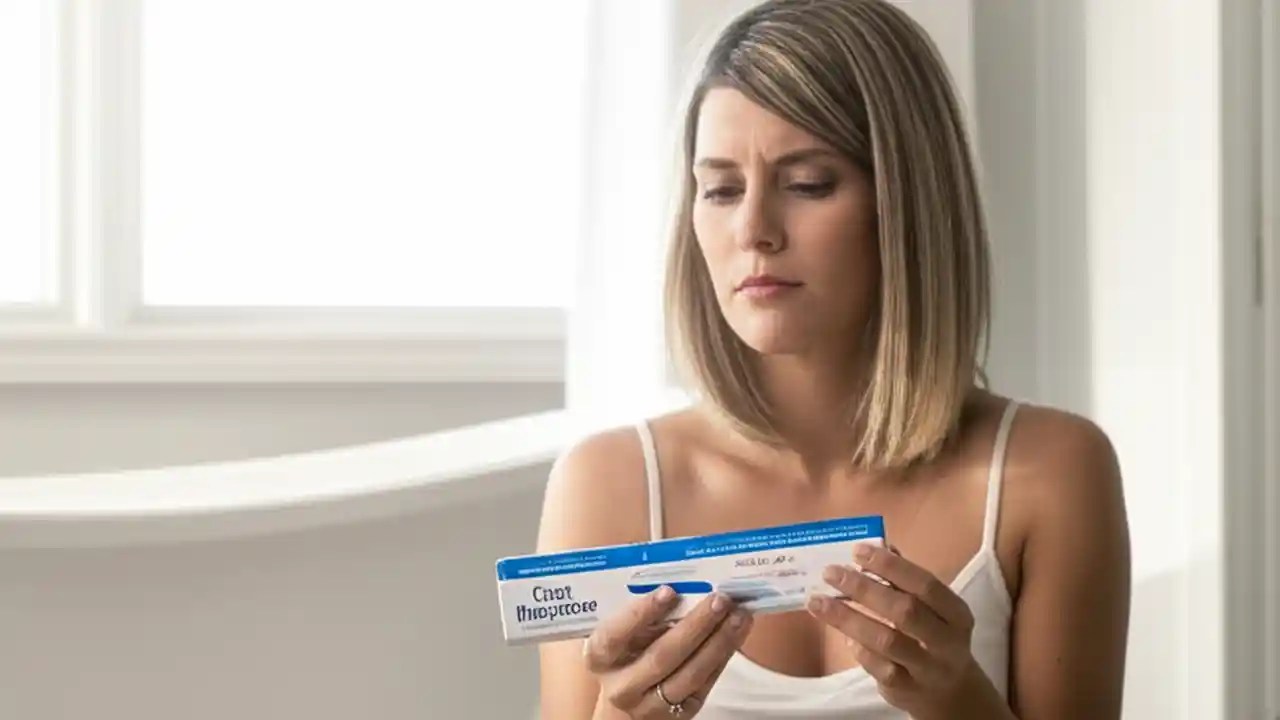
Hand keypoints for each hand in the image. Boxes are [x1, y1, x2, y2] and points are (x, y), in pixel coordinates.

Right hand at [582, 587, 752, 717]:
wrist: (627, 701)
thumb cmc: (624, 653)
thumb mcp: (619, 634)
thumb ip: (641, 614)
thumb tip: (683, 580)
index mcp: (599, 658)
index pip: (615, 636)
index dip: (641, 613)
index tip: (669, 590)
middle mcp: (621, 686)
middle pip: (662, 656)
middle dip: (695, 626)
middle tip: (719, 599)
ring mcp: (651, 705)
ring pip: (690, 674)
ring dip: (719, 642)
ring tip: (738, 615)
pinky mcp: (679, 714)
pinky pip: (705, 685)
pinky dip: (723, 656)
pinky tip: (737, 634)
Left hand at [806, 544, 988, 718]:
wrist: (951, 696)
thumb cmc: (935, 638)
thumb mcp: (933, 611)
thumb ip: (907, 581)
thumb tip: (880, 546)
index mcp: (957, 614)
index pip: (925, 584)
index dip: (891, 567)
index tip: (857, 551)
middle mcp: (947, 642)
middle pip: (904, 611)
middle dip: (864, 589)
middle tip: (830, 573)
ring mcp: (927, 669)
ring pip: (886, 641)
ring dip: (848, 619)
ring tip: (818, 602)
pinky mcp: (906, 690)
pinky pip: (876, 666)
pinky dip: (857, 647)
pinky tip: (842, 634)